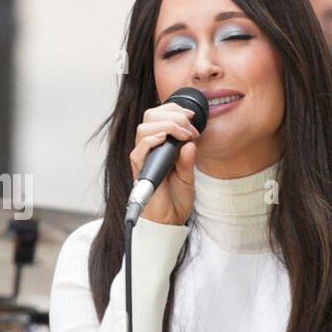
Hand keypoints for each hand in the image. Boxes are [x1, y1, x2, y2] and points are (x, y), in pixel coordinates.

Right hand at [131, 102, 199, 224]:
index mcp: (160, 146)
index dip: (174, 110)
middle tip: (190, 126)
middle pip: (150, 117)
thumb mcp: (189, 176)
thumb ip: (188, 160)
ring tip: (184, 135)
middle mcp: (149, 149)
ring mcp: (143, 159)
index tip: (192, 116)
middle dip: (173, 115)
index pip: (159, 116)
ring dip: (167, 126)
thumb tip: (191, 144)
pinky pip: (139, 150)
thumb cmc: (175, 200)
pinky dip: (151, 140)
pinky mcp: (140, 171)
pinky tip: (165, 139)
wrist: (169, 221)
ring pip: (144, 129)